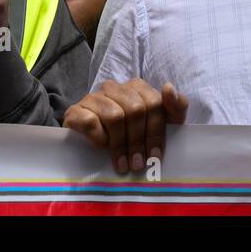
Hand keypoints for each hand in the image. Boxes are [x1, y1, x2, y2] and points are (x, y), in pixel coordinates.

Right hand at [64, 79, 188, 173]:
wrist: (92, 143)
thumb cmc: (133, 133)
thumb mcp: (161, 123)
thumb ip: (175, 107)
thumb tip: (169, 87)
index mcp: (137, 87)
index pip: (153, 103)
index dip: (156, 132)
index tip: (155, 156)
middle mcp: (115, 88)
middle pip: (135, 110)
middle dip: (138, 141)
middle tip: (137, 164)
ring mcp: (94, 97)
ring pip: (114, 116)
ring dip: (120, 144)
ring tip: (122, 164)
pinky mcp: (75, 111)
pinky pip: (90, 121)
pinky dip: (99, 137)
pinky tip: (102, 147)